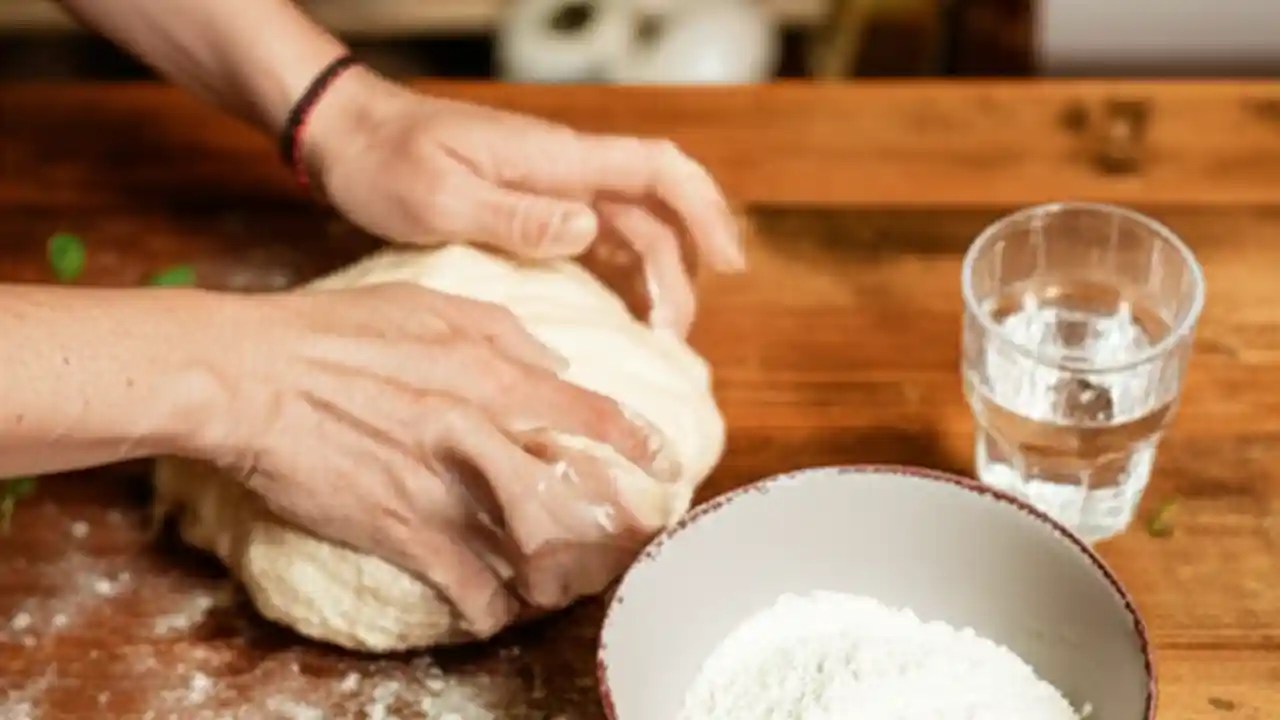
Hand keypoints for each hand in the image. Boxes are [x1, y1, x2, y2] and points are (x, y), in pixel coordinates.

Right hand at [195, 284, 680, 636]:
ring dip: (555, 578)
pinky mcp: (402, 533)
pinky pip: (468, 589)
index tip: (664, 463)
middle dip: (609, 528)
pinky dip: (491, 609)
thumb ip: (503, 332)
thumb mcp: (427, 305)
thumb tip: (557, 364)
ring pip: (530, 554)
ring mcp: (443, 490)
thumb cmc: (335, 332)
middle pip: (573, 498)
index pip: (589, 415)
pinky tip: (495, 611)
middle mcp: (479, 435)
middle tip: (622, 543)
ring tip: (563, 586)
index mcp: (491, 375)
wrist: (251, 377)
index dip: (636, 442)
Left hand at [302, 67, 745, 335]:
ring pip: (631, 227)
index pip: (656, 169)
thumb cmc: (384, 164)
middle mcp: (565, 170)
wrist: (346, 137)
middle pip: (654, 210)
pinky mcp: (532, 207)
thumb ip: (514, 217)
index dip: (703, 210)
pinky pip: (596, 239)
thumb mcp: (439, 198)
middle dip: (683, 268)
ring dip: (656, 276)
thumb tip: (589, 231)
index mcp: (554, 159)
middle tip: (679, 335)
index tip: (730, 263)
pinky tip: (622, 312)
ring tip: (661, 334)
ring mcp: (551, 188)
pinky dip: (621, 274)